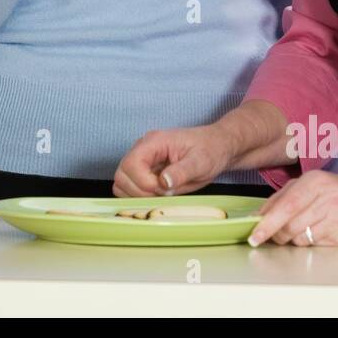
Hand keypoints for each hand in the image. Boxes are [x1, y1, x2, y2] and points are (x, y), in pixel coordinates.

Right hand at [114, 125, 234, 196]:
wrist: (216, 148)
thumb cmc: (210, 150)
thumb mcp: (201, 162)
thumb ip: (181, 171)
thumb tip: (163, 182)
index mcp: (154, 142)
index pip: (131, 164)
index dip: (143, 182)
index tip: (164, 189)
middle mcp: (143, 149)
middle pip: (121, 175)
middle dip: (140, 191)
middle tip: (164, 193)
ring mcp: (141, 160)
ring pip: (121, 183)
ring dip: (138, 195)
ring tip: (163, 193)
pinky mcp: (143, 171)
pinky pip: (129, 187)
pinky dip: (139, 196)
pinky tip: (159, 194)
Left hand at [245, 170, 337, 246]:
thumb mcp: (312, 185)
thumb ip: (284, 197)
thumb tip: (259, 216)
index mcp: (314, 181)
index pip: (284, 206)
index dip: (266, 223)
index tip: (254, 235)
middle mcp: (327, 196)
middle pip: (289, 224)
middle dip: (277, 234)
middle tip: (274, 235)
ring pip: (300, 237)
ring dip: (294, 239)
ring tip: (305, 228)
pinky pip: (315, 244)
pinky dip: (310, 242)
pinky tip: (320, 231)